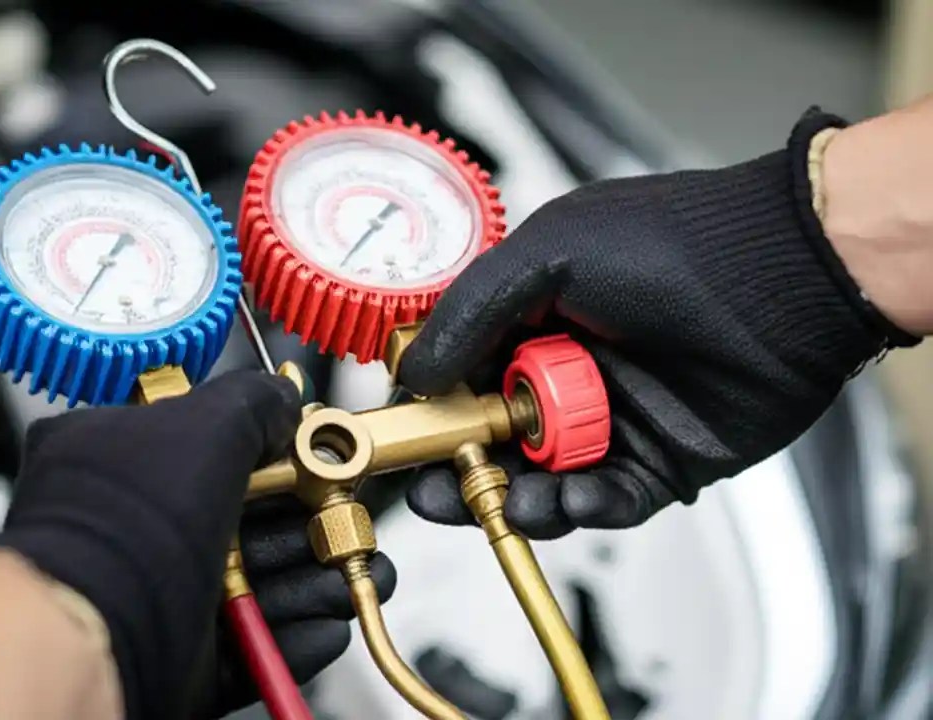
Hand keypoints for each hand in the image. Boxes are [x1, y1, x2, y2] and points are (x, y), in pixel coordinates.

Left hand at [0, 370, 394, 719]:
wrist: (98, 632)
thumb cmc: (129, 523)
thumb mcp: (204, 425)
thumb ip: (251, 402)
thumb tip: (282, 397)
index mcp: (119, 458)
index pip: (209, 444)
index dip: (274, 452)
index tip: (320, 462)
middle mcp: (135, 526)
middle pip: (244, 520)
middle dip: (309, 526)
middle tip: (348, 526)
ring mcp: (156, 595)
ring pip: (254, 586)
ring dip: (314, 582)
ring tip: (355, 582)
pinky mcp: (176, 659)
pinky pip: (248, 647)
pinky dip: (293, 638)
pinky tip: (330, 626)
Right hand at [399, 109, 918, 538]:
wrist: (792, 275)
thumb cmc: (677, 245)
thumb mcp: (549, 252)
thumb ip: (471, 309)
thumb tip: (415, 370)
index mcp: (535, 316)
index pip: (462, 370)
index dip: (430, 404)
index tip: (401, 431)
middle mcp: (568, 370)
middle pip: (493, 436)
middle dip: (459, 466)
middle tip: (432, 489)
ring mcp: (613, 419)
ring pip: (544, 477)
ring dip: (514, 496)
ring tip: (497, 502)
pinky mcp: (661, 462)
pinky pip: (608, 499)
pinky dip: (586, 507)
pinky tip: (575, 499)